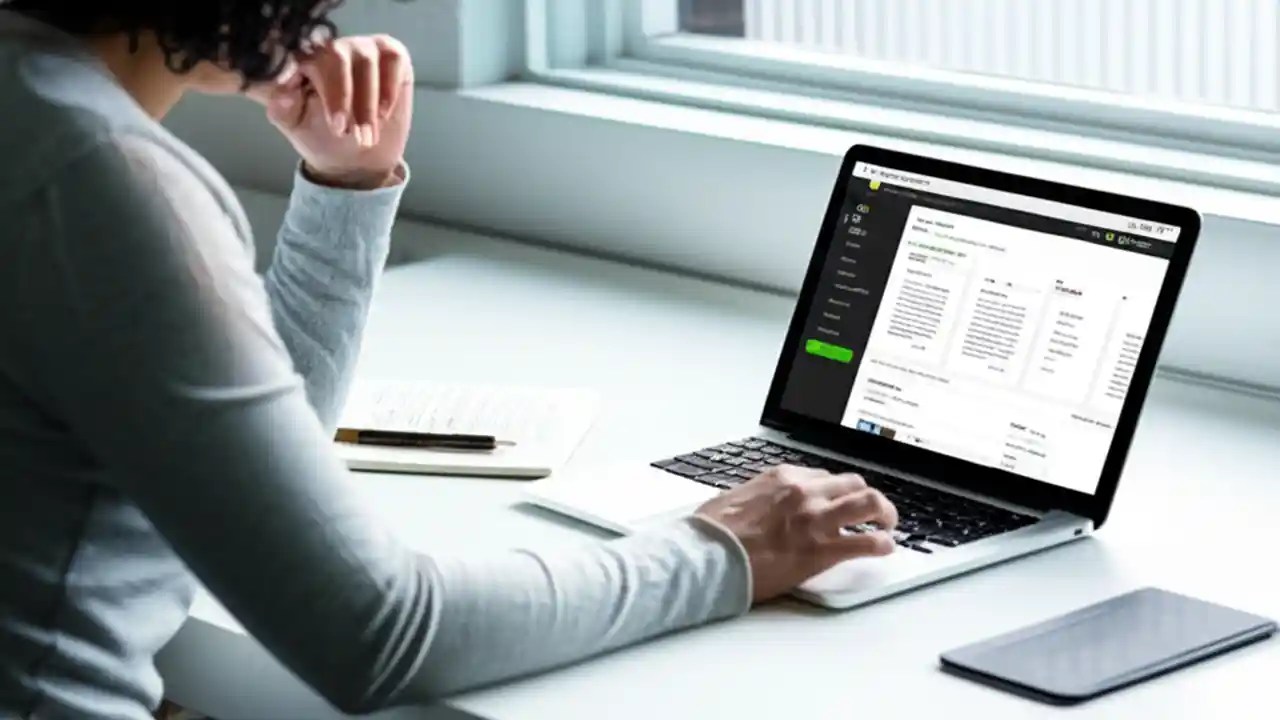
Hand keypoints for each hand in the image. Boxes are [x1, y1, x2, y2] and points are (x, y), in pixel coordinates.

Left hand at [248, 35, 413, 189]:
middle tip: (350, 134)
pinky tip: (384, 114)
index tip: (337, 126)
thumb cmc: (322, 137)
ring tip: (367, 135)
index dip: (325, 91)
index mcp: (303, 59)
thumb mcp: (295, 125)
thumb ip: (281, 106)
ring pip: (366, 59)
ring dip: (368, 103)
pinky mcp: (390, 54)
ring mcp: (361, 47)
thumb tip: (282, 91)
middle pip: (337, 56)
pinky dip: (389, 89)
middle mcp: (331, 47)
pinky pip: (393, 59)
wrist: (357, 158)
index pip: (306, 59)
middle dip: (346, 98)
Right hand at [696, 465, 897, 601]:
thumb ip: (762, 497)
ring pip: (868, 503)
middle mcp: (803, 492)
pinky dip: (881, 544)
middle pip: (852, 483)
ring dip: (885, 512)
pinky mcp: (820, 550)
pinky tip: (885, 547)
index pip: (823, 476)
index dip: (835, 490)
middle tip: (871, 509)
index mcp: (782, 477)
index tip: (838, 500)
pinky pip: (865, 542)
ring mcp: (815, 520)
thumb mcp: (737, 498)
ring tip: (888, 523)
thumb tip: (766, 505)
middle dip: (865, 495)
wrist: (707, 557)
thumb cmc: (713, 532)